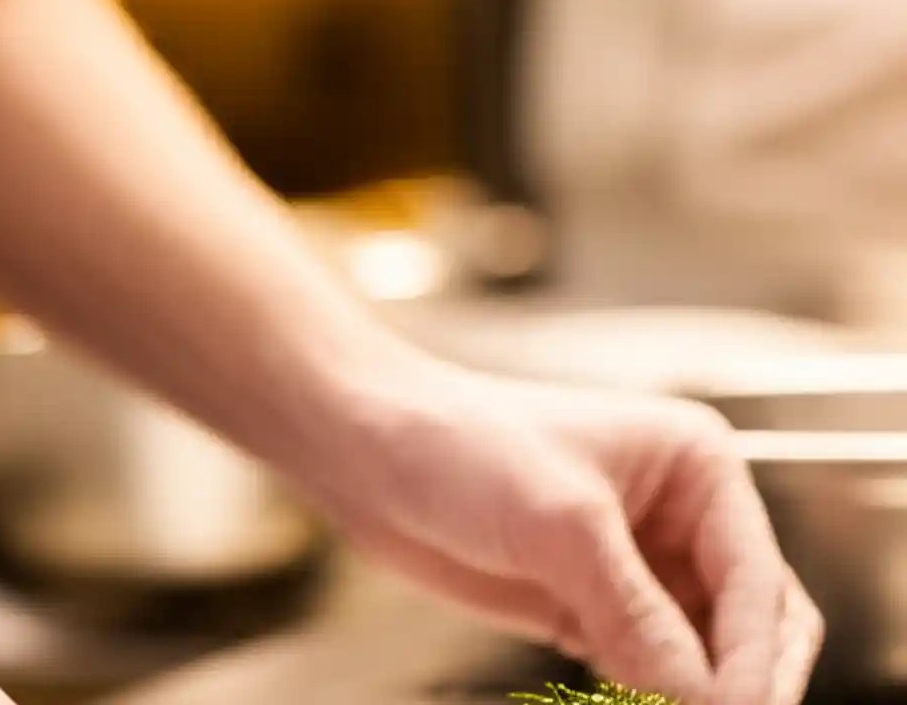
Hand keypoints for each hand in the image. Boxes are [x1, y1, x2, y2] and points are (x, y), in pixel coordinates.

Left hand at [302, 357, 822, 704]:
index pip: (755, 579)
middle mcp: (678, 515)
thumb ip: (635, 616)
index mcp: (697, 466)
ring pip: (698, 652)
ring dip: (690, 694)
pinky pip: (642, 665)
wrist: (370, 452)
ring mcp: (634, 564)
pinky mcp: (587, 603)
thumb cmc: (460, 445)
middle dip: (739, 678)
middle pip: (748, 621)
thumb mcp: (559, 524)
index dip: (751, 658)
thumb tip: (701, 700)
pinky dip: (645, 697)